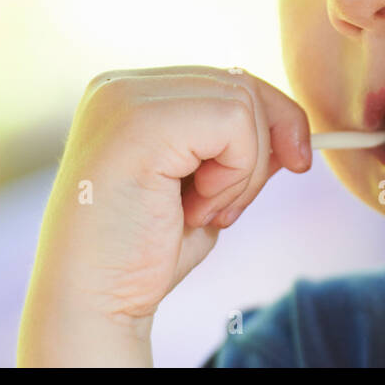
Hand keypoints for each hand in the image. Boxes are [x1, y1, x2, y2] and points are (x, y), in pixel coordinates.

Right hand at [18, 65, 310, 364]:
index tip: (294, 163)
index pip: (226, 79)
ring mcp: (124, 98)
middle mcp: (119, 85)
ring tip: (199, 212)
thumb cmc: (141, 256)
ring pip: (242, 103)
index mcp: (126, 93)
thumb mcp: (202, 187)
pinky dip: (234, 174)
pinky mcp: (138, 122)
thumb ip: (237, 147)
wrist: (91, 306)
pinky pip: (233, 123)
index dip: (270, 121)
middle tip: (222, 211)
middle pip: (240, 83)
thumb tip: (293, 129)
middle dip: (259, 153)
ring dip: (243, 171)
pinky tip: (192, 209)